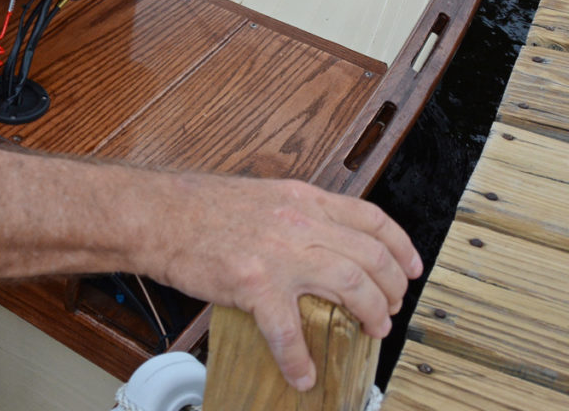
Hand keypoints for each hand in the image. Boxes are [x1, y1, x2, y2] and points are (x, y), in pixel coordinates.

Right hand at [158, 176, 421, 391]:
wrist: (156, 214)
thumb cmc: (198, 206)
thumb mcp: (262, 195)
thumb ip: (296, 214)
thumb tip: (320, 240)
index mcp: (302, 198)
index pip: (371, 218)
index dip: (401, 246)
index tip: (411, 267)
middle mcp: (299, 221)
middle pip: (370, 257)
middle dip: (391, 288)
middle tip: (389, 309)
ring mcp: (279, 252)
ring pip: (350, 286)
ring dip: (368, 314)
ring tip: (369, 332)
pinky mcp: (253, 283)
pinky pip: (289, 330)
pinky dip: (300, 358)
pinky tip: (303, 373)